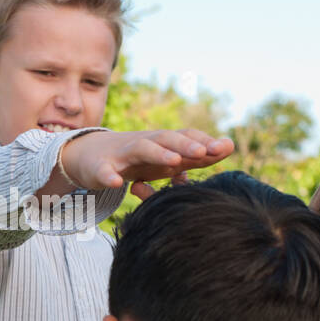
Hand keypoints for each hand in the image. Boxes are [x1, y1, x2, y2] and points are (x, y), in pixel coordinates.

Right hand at [62, 129, 233, 196]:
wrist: (90, 156)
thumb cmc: (137, 159)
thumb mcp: (167, 158)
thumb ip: (196, 155)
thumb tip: (229, 146)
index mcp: (162, 142)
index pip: (186, 136)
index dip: (204, 141)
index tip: (226, 148)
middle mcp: (144, 143)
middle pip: (167, 138)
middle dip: (185, 144)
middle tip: (203, 153)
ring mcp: (121, 154)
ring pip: (140, 149)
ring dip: (158, 153)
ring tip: (174, 162)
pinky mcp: (100, 168)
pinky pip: (104, 172)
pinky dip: (109, 176)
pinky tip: (117, 184)